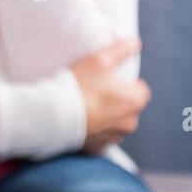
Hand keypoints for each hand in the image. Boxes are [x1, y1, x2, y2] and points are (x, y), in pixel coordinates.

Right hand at [69, 38, 150, 152]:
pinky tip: (81, 121)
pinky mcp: (99, 148)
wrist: (52, 114)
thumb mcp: (97, 60)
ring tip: (85, 106)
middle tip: (93, 91)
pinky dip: (95, 131)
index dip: (123, 83)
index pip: (139, 89)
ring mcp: (115, 137)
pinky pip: (102, 137)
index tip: (106, 80)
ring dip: (106, 116)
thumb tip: (136, 43)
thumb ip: (119, 50)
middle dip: (116, 100)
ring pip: (116, 123)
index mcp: (135, 101)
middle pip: (128, 107)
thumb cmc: (77, 86)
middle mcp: (130, 122)